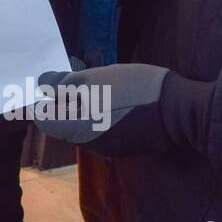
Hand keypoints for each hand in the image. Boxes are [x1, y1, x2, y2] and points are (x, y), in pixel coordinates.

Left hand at [32, 64, 212, 157]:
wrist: (180, 111)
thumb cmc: (132, 90)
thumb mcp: (94, 79)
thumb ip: (63, 84)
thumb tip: (41, 86)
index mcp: (75, 130)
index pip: (42, 119)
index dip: (43, 99)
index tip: (52, 82)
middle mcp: (87, 144)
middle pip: (62, 121)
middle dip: (64, 98)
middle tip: (77, 75)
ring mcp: (107, 147)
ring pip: (83, 122)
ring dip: (83, 103)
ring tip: (98, 80)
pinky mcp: (125, 144)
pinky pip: (102, 126)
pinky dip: (101, 111)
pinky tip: (114, 94)